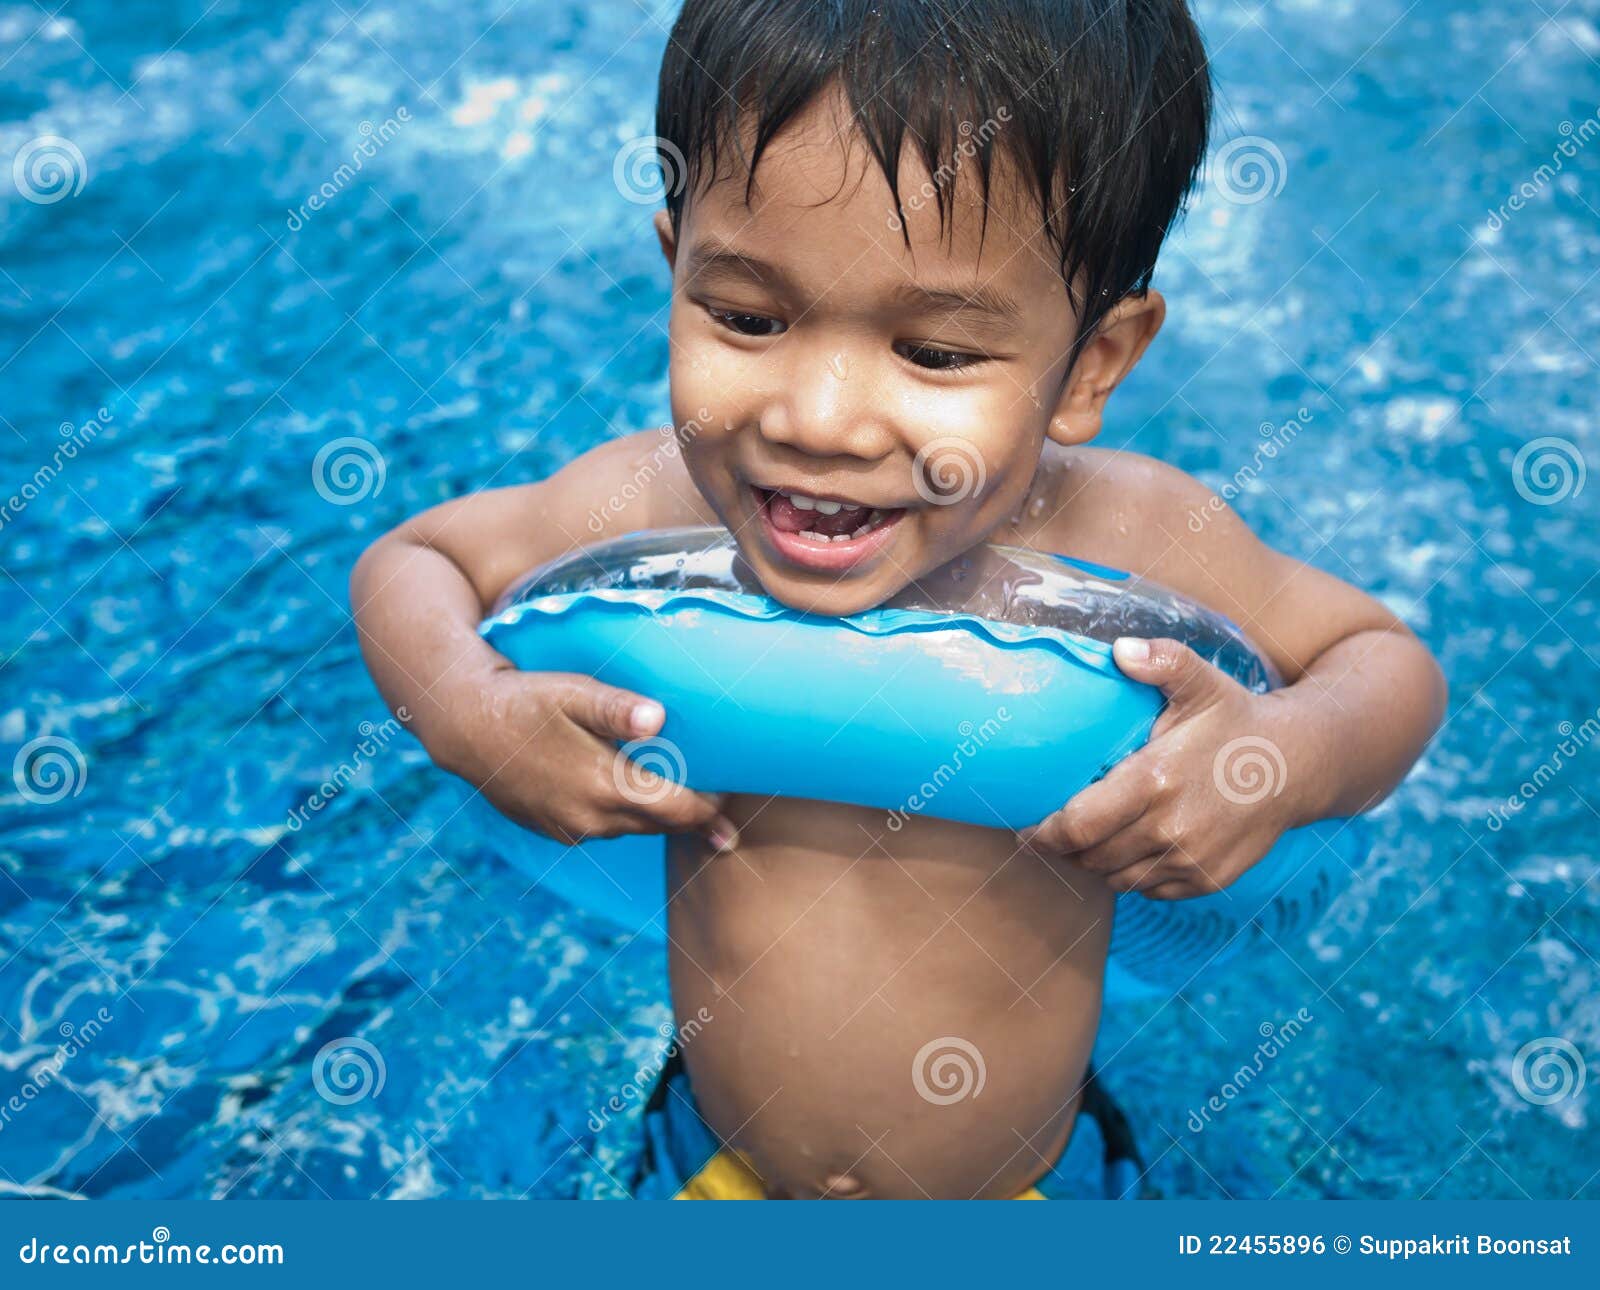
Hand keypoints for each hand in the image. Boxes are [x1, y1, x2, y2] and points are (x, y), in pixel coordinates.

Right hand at [430, 666, 738, 849]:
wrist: (463, 727)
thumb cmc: (523, 701)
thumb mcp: (571, 692)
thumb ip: (617, 708)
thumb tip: (660, 718)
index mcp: (603, 786)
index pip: (678, 810)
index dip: (712, 807)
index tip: (735, 792)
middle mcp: (591, 819)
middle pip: (661, 825)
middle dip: (694, 816)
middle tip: (728, 804)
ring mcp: (571, 830)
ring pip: (633, 829)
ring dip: (660, 817)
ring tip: (692, 803)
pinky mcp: (555, 831)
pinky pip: (605, 829)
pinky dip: (626, 817)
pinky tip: (635, 798)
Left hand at [1017, 637, 1304, 899]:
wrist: (1298, 764)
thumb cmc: (1237, 719)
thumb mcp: (1201, 681)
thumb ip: (1161, 661)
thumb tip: (1118, 650)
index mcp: (1156, 780)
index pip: (1079, 825)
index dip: (1044, 833)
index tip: (1027, 827)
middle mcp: (1171, 828)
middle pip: (1091, 857)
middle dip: (1065, 850)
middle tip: (1051, 835)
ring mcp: (1191, 860)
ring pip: (1118, 879)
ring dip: (1096, 864)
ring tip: (1086, 842)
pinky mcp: (1208, 881)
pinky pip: (1151, 890)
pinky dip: (1133, 876)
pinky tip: (1128, 850)